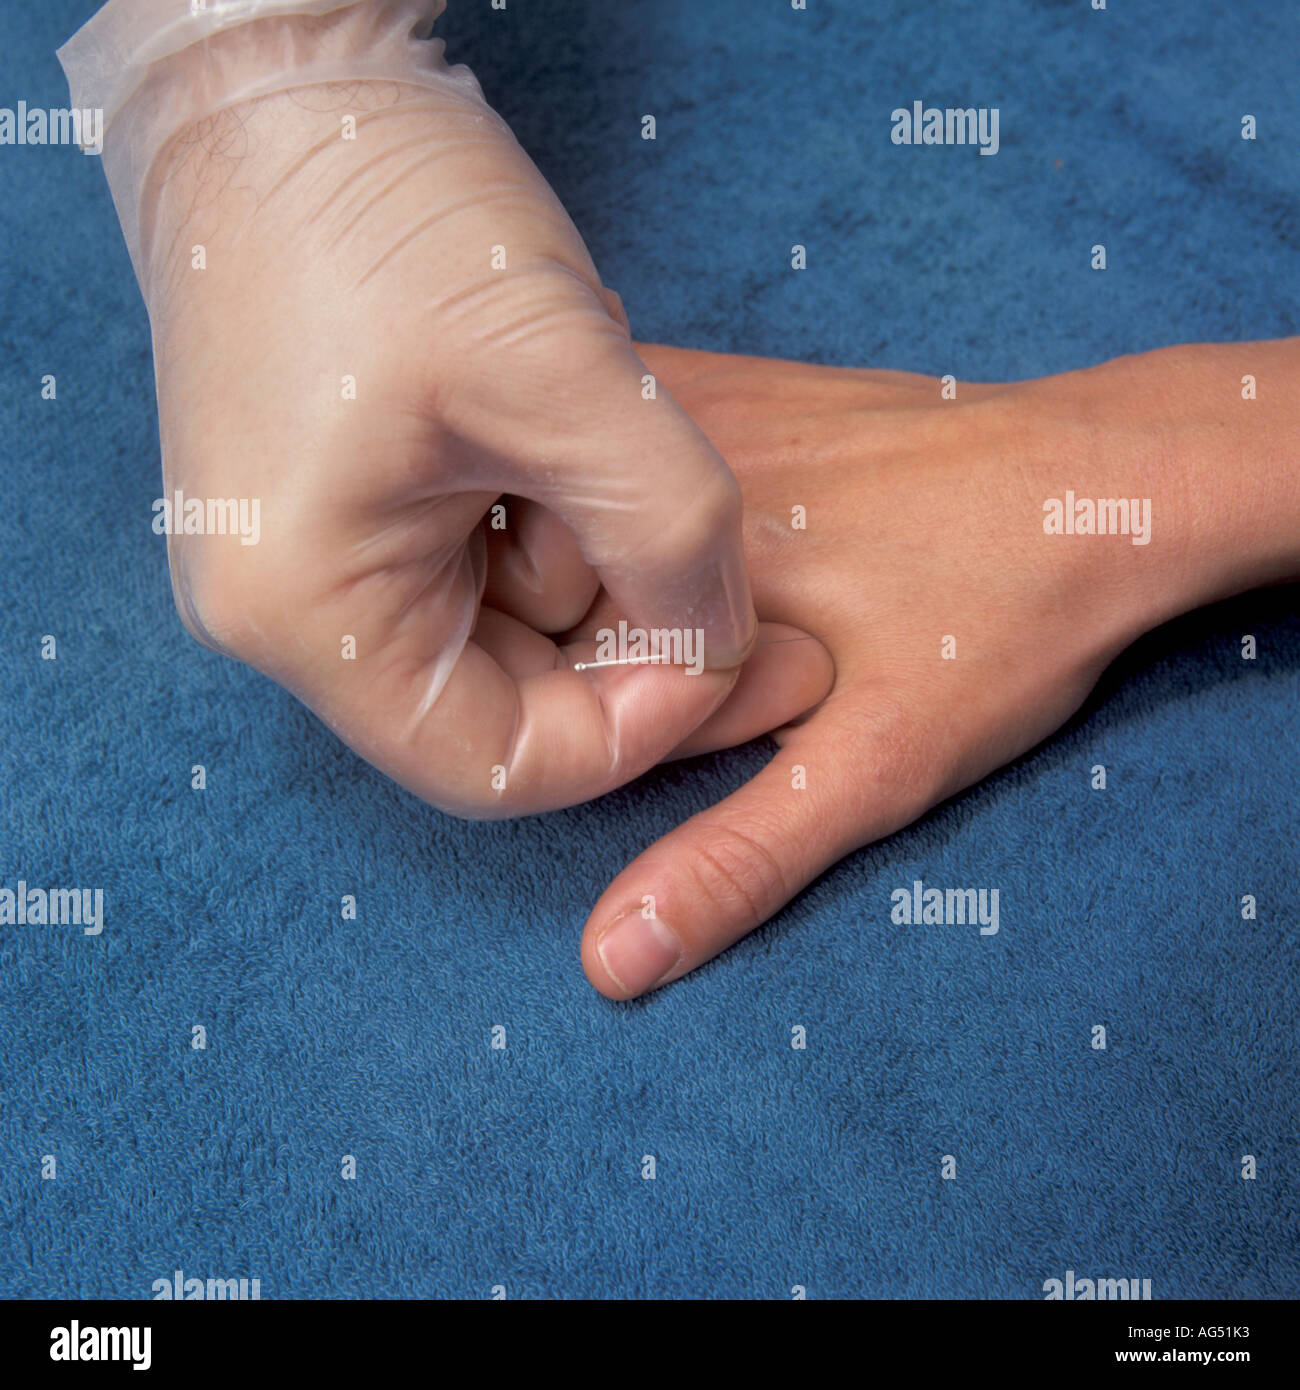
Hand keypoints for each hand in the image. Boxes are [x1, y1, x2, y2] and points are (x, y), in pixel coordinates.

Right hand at [67, 3, 830, 814]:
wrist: (280, 80)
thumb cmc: (380, 211)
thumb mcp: (555, 374)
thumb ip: (668, 528)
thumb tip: (723, 638)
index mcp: (309, 616)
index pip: (500, 767)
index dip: (633, 730)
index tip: (726, 646)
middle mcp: (303, 613)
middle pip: (514, 701)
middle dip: (626, 632)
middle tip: (714, 549)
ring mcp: (332, 558)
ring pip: (517, 626)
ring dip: (595, 553)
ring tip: (597, 425)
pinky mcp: (365, 506)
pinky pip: (493, 559)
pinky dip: (561, 513)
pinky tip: (564, 422)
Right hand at [573, 340, 1299, 995]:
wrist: (1105, 481)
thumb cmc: (1005, 623)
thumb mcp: (878, 765)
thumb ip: (736, 854)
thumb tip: (610, 957)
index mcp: (673, 566)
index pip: (547, 678)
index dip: (627, 731)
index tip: (766, 705)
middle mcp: (657, 466)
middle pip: (542, 595)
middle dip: (616, 655)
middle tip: (792, 646)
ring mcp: (688, 404)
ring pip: (563, 522)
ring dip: (602, 578)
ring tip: (779, 594)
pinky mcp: (722, 385)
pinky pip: (616, 448)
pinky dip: (618, 500)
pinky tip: (716, 533)